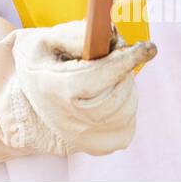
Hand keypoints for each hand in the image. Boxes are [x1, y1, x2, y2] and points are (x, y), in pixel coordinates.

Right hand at [3, 21, 154, 157]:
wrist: (33, 98)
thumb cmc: (45, 63)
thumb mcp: (47, 40)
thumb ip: (76, 34)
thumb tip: (111, 36)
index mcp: (51, 87)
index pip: (93, 78)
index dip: (122, 62)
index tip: (147, 47)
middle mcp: (67, 120)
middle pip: (114, 95)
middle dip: (125, 70)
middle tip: (121, 55)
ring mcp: (85, 138)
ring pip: (126, 108)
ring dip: (126, 85)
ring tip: (111, 75)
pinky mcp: (101, 147)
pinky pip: (130, 123)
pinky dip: (126, 103)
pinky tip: (111, 94)